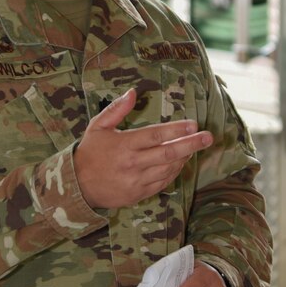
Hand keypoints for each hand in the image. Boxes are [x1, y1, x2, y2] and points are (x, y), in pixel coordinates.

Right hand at [75, 88, 212, 209]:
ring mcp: (136, 181)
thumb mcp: (98, 126)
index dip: (176, 130)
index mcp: (124, 145)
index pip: (156, 136)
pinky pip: (162, 183)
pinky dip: (174, 172)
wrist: (77, 186)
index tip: (193, 124)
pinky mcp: (138, 194)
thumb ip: (116, 109)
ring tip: (195, 146)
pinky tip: (181, 162)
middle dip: (191, 144)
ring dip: (184, 157)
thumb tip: (132, 92)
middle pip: (168, 153)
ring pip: (168, 169)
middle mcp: (132, 164)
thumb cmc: (89, 152)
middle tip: (208, 137)